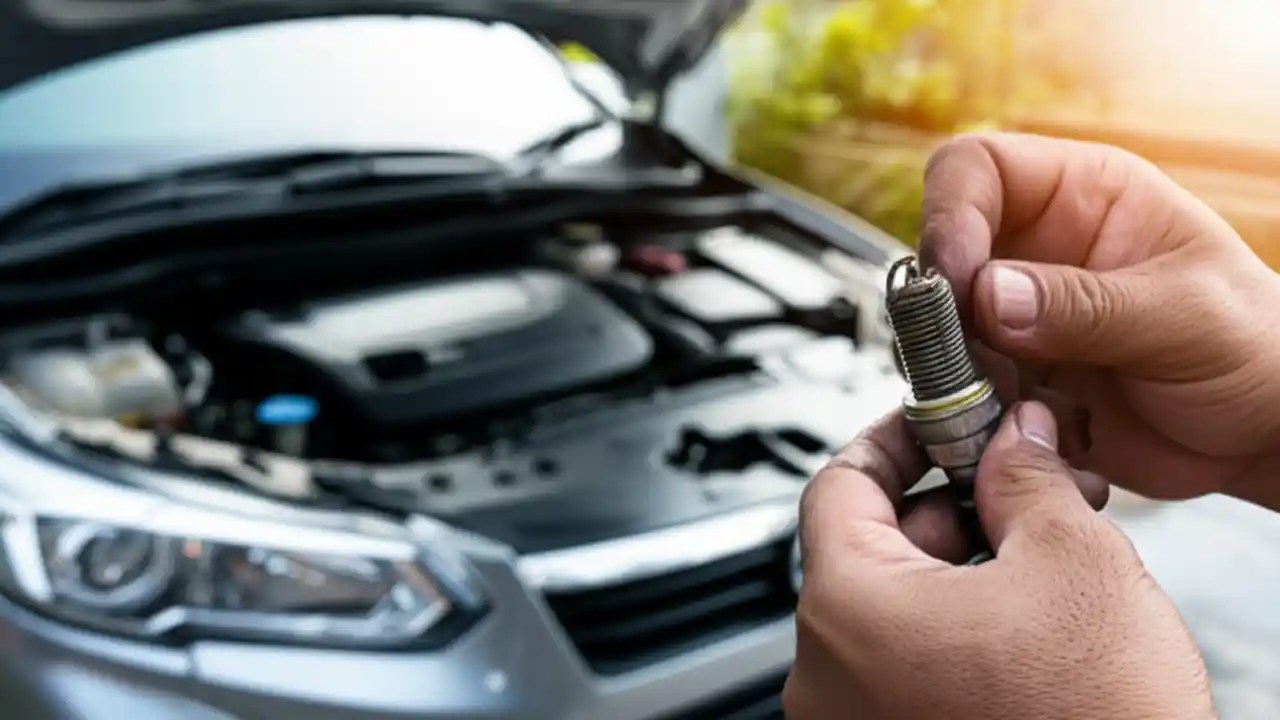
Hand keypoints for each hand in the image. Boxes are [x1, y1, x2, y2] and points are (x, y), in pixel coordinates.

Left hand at [783, 403, 1214, 719]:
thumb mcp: (1075, 563)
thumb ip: (1027, 479)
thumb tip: (1014, 437)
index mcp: (848, 608)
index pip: (840, 482)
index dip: (896, 439)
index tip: (935, 423)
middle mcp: (826, 672)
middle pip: (869, 546)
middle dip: (950, 505)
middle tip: (1015, 486)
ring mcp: (851, 717)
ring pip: (894, 608)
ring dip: (959, 566)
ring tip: (1038, 551)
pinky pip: (903, 663)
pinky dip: (954, 626)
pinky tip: (1024, 614)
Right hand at [920, 133, 1279, 507]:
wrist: (1264, 436)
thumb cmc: (1255, 348)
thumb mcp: (1186, 315)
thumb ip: (1088, 304)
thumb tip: (988, 295)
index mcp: (1082, 196)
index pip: (976, 169)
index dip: (951, 213)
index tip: (955, 278)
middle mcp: (1036, 250)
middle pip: (941, 252)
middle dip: (942, 308)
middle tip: (967, 357)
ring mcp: (1017, 319)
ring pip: (938, 329)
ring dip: (957, 371)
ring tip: (1013, 404)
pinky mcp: (1012, 380)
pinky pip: (957, 391)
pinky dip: (971, 415)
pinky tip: (1024, 430)